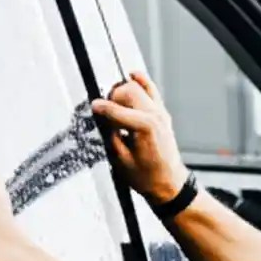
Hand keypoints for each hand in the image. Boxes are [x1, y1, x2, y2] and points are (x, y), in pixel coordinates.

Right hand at [91, 72, 190, 205]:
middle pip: (128, 90)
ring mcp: (160, 112)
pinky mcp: (162, 113)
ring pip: (138, 86)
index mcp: (144, 127)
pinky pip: (151, 89)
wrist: (169, 184)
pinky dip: (141, 81)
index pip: (116, 109)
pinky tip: (132, 77)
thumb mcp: (121, 161)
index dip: (100, 108)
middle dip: (112, 97)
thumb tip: (100, 118)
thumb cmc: (147, 177)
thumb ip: (109, 135)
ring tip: (114, 102)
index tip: (91, 107)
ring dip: (123, 90)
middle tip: (104, 110)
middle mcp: (155, 115)